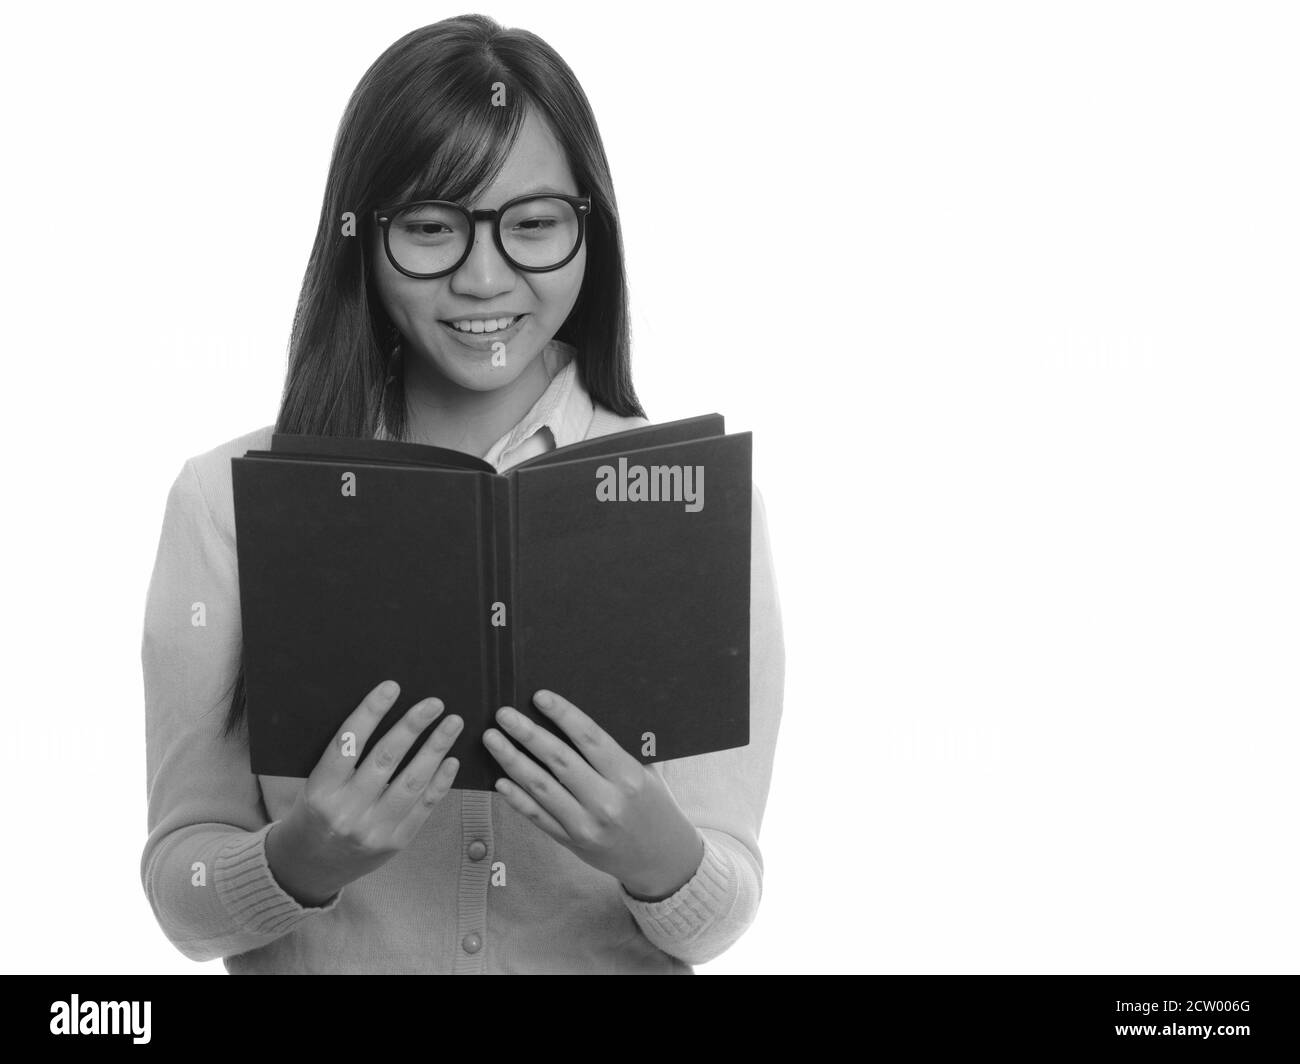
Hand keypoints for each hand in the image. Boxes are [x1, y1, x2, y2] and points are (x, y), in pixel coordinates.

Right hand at [266, 680, 461, 905]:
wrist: (309, 867)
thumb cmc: (315, 813)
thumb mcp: (314, 784)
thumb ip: (343, 757)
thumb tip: (382, 711)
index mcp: (319, 790)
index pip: (347, 743)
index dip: (370, 712)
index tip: (391, 687)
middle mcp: (346, 811)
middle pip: (386, 759)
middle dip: (413, 726)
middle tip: (434, 703)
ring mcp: (373, 830)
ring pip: (411, 782)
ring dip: (436, 749)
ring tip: (452, 723)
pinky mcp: (395, 843)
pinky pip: (424, 807)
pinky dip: (440, 781)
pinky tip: (451, 759)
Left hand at [483, 689, 704, 900]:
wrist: (662, 860)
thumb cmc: (654, 807)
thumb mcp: (646, 773)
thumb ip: (616, 752)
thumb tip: (576, 721)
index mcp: (628, 776)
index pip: (590, 738)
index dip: (563, 714)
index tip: (539, 696)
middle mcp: (606, 801)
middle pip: (559, 760)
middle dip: (527, 733)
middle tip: (503, 713)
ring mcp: (586, 825)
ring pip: (541, 787)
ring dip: (512, 761)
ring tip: (492, 739)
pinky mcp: (572, 842)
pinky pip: (538, 817)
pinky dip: (517, 798)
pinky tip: (499, 780)